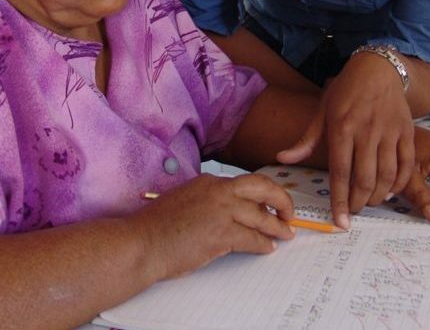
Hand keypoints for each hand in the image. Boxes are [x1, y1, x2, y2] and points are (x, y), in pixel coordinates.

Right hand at [131, 174, 294, 279]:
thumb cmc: (156, 227)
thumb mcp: (184, 201)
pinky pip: (253, 238)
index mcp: (208, 181)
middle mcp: (217, 191)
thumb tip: (227, 213)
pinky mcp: (221, 234)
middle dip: (282, 199)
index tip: (270, 204)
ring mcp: (221, 211)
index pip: (245, 183)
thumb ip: (206, 201)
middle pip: (262, 188)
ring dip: (278, 227)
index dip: (262, 195)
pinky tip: (268, 249)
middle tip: (289, 213)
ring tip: (286, 234)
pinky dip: (264, 244)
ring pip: (262, 216)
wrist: (141, 243)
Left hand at [277, 53, 414, 229]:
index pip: (339, 172)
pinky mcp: (406, 131)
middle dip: (358, 203)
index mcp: (342, 128)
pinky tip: (391, 190)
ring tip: (369, 202)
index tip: (340, 221)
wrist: (377, 68)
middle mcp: (367, 131)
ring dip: (379, 196)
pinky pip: (407, 164)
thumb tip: (282, 158)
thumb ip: (306, 140)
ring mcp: (389, 132)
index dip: (339, 200)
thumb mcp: (322, 111)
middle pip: (365, 179)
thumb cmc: (345, 91)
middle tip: (353, 211)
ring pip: (388, 175)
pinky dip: (400, 183)